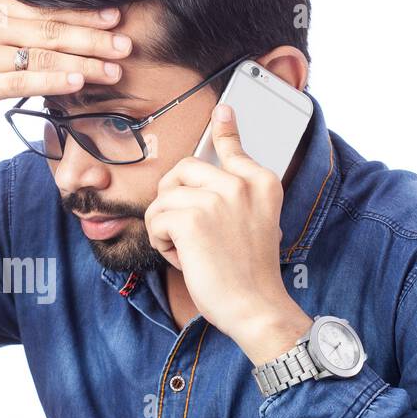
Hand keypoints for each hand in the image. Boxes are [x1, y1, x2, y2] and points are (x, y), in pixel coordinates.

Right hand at [0, 0, 132, 129]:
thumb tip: (50, 35)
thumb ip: (9, 29)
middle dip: (93, 36)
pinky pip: (25, 79)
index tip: (116, 15)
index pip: (47, 7)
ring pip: (44, 53)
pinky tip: (77, 81)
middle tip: (126, 42)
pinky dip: (54, 79)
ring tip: (114, 69)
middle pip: (52, 27)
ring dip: (83, 61)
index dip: (85, 12)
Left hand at [143, 102, 311, 363]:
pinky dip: (161, 244)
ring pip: (163, 198)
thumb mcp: (256, 223)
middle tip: (188, 232)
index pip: (234, 147)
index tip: (222, 110)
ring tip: (191, 252)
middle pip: (182, 169)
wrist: (256, 307)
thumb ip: (236, 196)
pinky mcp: (191, 218)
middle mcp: (240, 183)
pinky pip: (154, 219)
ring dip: (167, 228)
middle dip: (173, 199)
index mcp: (261, 182)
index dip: (224, 130)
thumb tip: (197, 178)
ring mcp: (216, 198)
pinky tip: (184, 259)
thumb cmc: (249, 274)